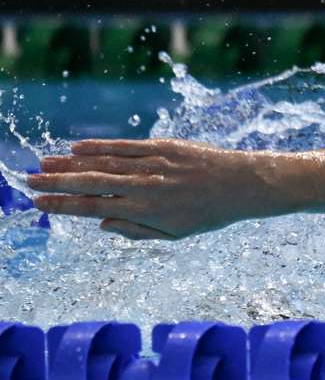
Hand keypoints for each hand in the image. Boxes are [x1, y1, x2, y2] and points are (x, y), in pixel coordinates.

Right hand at [28, 138, 276, 240]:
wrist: (241, 184)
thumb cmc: (207, 214)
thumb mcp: (173, 234)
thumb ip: (135, 232)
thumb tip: (102, 223)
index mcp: (143, 211)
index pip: (92, 208)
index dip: (62, 205)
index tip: (38, 203)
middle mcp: (144, 186)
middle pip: (90, 182)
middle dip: (57, 181)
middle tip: (28, 180)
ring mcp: (153, 164)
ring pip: (103, 161)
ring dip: (71, 162)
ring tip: (45, 162)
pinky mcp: (163, 146)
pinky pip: (126, 146)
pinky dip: (100, 145)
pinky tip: (78, 146)